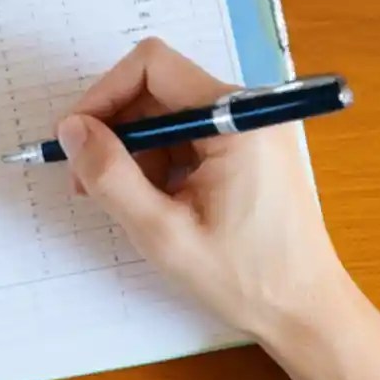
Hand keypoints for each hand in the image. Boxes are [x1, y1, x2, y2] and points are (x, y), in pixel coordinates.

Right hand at [57, 39, 379, 379]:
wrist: (306, 312)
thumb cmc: (246, 279)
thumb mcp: (163, 232)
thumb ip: (110, 176)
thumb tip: (72, 130)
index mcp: (237, 119)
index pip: (152, 66)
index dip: (104, 94)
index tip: (77, 138)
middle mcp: (248, 111)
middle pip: (157, 90)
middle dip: (115, 130)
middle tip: (85, 180)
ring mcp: (250, 129)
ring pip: (168, 116)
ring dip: (135, 152)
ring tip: (124, 203)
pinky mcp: (248, 149)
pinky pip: (187, 137)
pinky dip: (158, 163)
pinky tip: (154, 204)